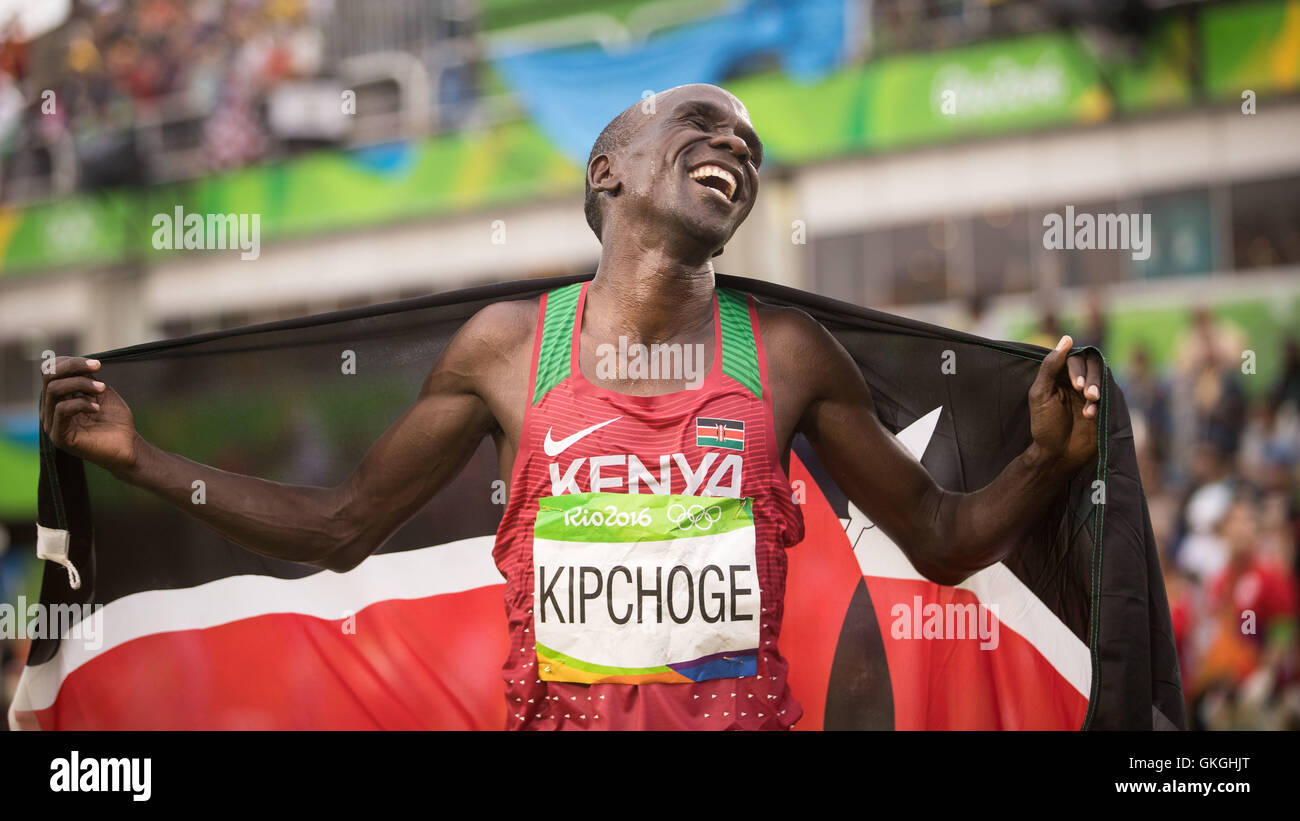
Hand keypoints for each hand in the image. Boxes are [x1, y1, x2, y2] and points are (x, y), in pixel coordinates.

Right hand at [41, 356, 138, 473]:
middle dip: (74, 367)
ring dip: (81, 384)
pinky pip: (61, 410)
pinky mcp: (59, 437)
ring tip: (102, 389)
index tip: (96, 364)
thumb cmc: (116, 420)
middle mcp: (50, 409)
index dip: (69, 362)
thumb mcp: (101, 391)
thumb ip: (86, 377)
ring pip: (54, 391)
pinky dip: (81, 404)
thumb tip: (73, 362)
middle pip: (49, 377)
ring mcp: (52, 424)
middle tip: (97, 368)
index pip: (49, 371)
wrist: (128, 446)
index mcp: (58, 398)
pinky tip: (97, 408)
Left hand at [1027, 335, 1100, 473]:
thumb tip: (1067, 338)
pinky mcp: (1105, 406)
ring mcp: (1093, 393)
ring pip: (1104, 377)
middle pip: (1093, 364)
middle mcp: (1078, 380)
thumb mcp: (1041, 394)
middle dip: (1091, 378)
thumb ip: (1051, 366)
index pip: (1075, 358)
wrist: (1057, 455)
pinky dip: (1102, 403)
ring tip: (1091, 402)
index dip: (1077, 369)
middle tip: (1087, 394)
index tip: (1076, 386)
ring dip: (1098, 387)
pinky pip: (1111, 395)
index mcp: (1060, 375)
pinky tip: (1091, 415)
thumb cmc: (1045, 425)